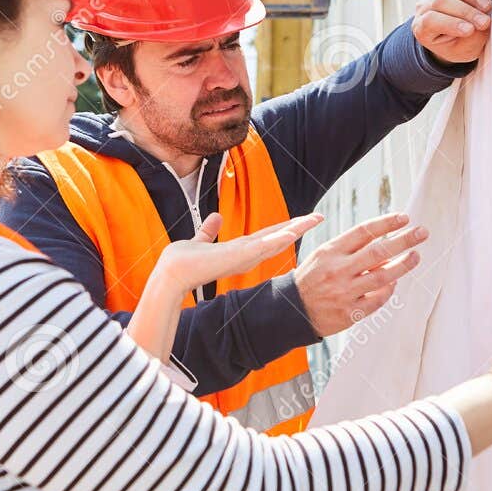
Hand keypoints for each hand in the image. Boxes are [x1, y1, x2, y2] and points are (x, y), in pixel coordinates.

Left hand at [152, 212, 323, 294]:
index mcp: (240, 250)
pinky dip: (277, 239)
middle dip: (298, 227)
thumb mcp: (200, 240)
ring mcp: (244, 256)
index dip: (285, 227)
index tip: (302, 219)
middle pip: (278, 238)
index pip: (268, 236)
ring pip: (275, 240)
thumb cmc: (184, 262)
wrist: (172, 273)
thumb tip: (216, 217)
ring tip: (314, 219)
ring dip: (295, 230)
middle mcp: (246, 254)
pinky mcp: (237, 257)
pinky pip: (262, 246)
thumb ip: (209, 231)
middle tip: (319, 217)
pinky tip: (291, 231)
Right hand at [294, 212, 428, 334]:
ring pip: (382, 277)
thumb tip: (386, 249)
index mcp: (331, 251)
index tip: (404, 218)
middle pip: (378, 252)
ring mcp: (345, 292)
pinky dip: (389, 289)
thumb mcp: (323, 256)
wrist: (292, 310)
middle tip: (422, 232)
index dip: (386, 223)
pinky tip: (395, 282)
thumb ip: (351, 250)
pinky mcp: (349, 313)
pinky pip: (377, 300)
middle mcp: (338, 270)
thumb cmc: (312, 278)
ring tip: (416, 256)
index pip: (364, 232)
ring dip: (403, 265)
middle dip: (404, 240)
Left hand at [411, 0, 491, 64]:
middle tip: (485, 22)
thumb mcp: (465, 50)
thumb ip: (474, 36)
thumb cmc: (459, 45)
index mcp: (422, 29)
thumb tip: (486, 19)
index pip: (430, 20)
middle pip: (440, 0)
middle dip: (466, 11)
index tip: (470, 30)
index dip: (451, 23)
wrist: (458, 37)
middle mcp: (424, 8)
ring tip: (487, 7)